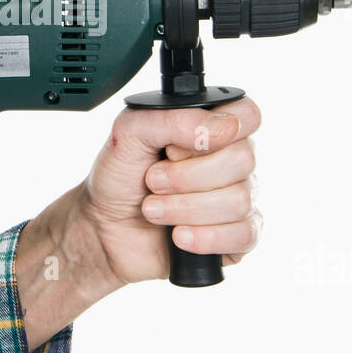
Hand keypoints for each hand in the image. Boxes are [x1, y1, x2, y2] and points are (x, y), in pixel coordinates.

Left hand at [72, 98, 261, 285]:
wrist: (103, 228)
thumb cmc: (119, 177)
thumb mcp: (129, 133)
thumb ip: (174, 119)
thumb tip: (224, 128)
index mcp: (211, 127)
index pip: (247, 115)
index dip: (217, 131)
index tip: (176, 147)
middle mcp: (230, 160)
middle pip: (243, 160)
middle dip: (187, 176)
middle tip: (153, 181)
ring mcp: (238, 198)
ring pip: (239, 200)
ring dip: (186, 208)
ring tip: (153, 209)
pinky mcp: (237, 236)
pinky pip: (244, 235)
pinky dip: (205, 237)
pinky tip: (179, 235)